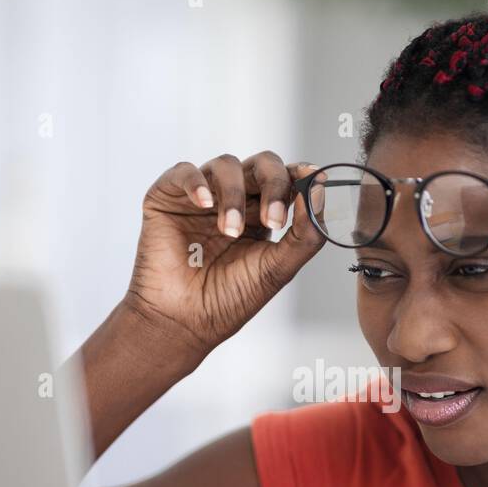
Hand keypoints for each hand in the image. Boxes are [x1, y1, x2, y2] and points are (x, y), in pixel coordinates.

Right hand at [126, 151, 324, 357]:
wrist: (184, 321)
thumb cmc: (228, 300)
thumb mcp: (278, 268)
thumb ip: (305, 233)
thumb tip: (319, 189)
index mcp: (261, 215)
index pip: (286, 180)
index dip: (299, 174)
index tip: (311, 177)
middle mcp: (234, 201)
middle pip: (262, 164)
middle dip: (274, 184)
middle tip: (274, 220)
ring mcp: (201, 197)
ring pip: (227, 165)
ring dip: (235, 196)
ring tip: (230, 232)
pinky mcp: (168, 197)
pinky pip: (184, 171)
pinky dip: (197, 183)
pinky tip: (205, 204)